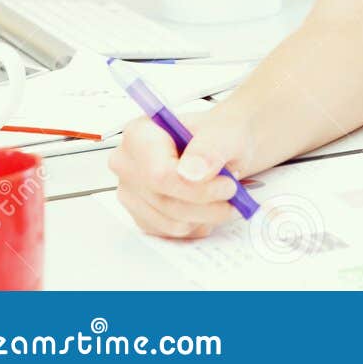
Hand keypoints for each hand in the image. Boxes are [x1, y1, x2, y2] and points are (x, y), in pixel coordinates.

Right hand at [106, 109, 254, 239]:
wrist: (226, 146)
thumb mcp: (228, 130)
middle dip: (208, 203)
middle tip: (234, 190)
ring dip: (208, 215)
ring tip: (224, 194)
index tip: (228, 184)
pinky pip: (172, 233)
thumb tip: (192, 171)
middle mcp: (128, 164)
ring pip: (171, 222)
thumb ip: (211, 147)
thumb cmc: (222, 133)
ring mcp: (132, 193)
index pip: (160, 174)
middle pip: (165, 202)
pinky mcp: (142, 215)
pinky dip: (199, 223)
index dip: (197, 187)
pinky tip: (210, 204)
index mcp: (140, 134)